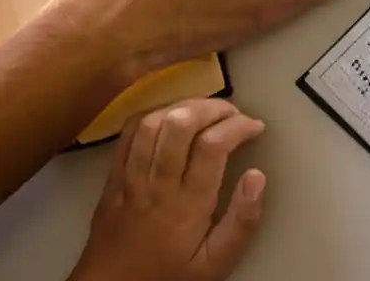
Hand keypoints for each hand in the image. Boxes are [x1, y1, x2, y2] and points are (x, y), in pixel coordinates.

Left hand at [69, 99, 265, 280]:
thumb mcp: (215, 263)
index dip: (238, 126)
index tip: (256, 127)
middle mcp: (158, 183)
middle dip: (211, 108)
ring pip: (152, 123)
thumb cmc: (169, 275)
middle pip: (180, 124)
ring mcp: (130, 176)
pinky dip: (151, 114)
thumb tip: (257, 176)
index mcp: (188, 204)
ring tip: (204, 110)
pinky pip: (127, 134)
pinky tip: (169, 115)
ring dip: (182, 106)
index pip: (214, 146)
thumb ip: (241, 222)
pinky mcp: (112, 176)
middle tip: (232, 113)